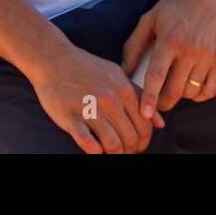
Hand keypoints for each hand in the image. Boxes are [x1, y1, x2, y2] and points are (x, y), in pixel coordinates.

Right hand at [29, 41, 165, 153]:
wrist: (54, 59)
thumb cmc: (87, 68)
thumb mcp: (118, 76)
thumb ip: (140, 97)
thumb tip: (161, 123)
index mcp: (124, 89)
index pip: (145, 125)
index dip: (144, 141)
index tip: (137, 146)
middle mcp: (110, 100)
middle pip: (131, 138)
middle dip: (130, 151)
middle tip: (125, 153)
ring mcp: (90, 109)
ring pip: (113, 145)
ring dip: (115, 155)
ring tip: (112, 155)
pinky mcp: (70, 117)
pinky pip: (88, 144)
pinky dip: (95, 152)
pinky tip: (95, 150)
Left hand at [121, 0, 215, 118]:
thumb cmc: (177, 7)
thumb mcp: (151, 19)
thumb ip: (134, 45)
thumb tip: (123, 70)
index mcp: (169, 40)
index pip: (157, 76)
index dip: (149, 98)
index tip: (144, 115)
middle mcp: (189, 50)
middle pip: (174, 91)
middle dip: (162, 104)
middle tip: (156, 104)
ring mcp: (207, 56)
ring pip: (191, 92)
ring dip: (181, 97)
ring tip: (175, 88)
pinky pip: (210, 90)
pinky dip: (199, 95)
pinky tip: (192, 88)